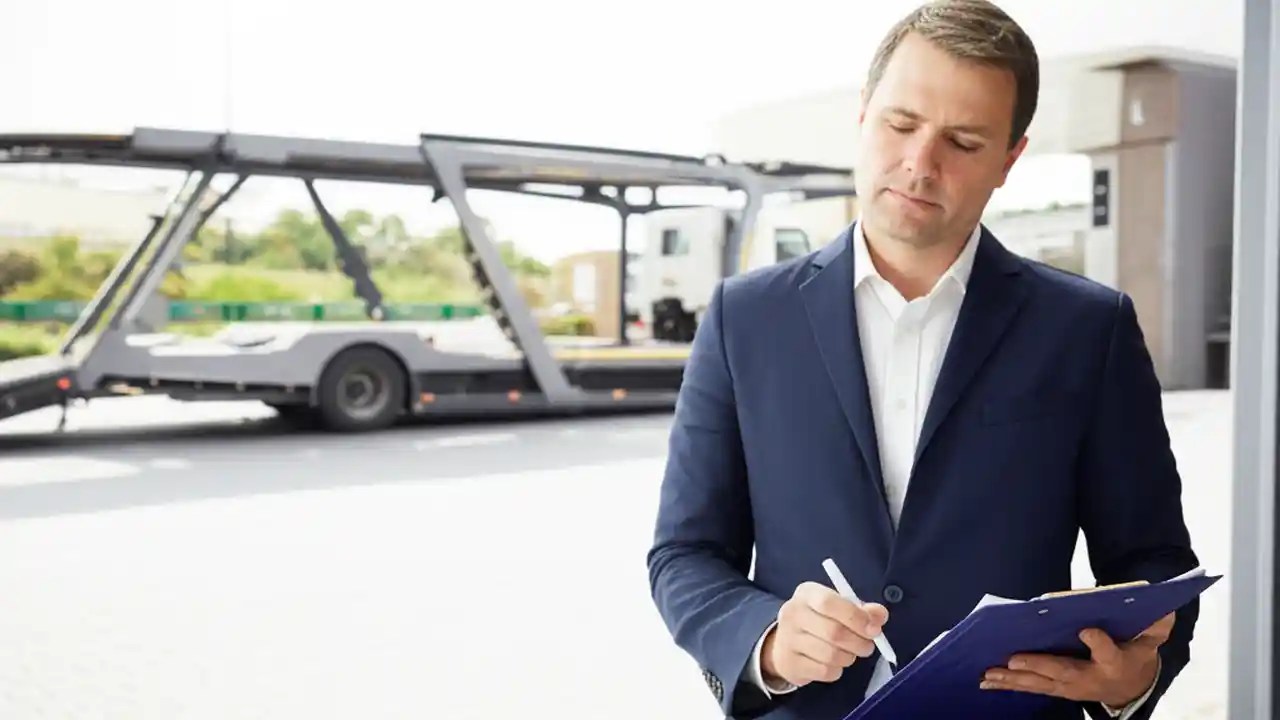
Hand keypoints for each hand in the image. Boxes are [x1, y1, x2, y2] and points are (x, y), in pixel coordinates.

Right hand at [761, 581, 888, 687]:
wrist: (785, 643)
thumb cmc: (819, 620)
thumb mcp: (838, 607)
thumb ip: (862, 610)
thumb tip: (879, 615)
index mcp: (806, 594)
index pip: (829, 603)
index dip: (856, 617)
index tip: (874, 629)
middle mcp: (792, 614)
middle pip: (833, 632)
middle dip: (859, 642)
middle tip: (868, 646)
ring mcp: (788, 640)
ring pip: (831, 655)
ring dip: (849, 657)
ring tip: (850, 653)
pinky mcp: (791, 664)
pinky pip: (825, 671)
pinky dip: (837, 670)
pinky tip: (834, 662)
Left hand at [981, 612, 1174, 707]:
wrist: (1132, 687)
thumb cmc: (1136, 654)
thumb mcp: (1152, 638)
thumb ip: (1156, 625)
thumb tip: (1163, 608)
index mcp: (1117, 663)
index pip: (1110, 653)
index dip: (1099, 643)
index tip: (1087, 629)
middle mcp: (1092, 679)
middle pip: (1064, 673)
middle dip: (1039, 666)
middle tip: (1014, 660)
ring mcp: (1072, 687)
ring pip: (1041, 684)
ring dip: (1014, 680)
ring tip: (989, 674)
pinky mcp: (1057, 689)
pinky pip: (1032, 687)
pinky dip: (1009, 685)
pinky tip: (986, 681)